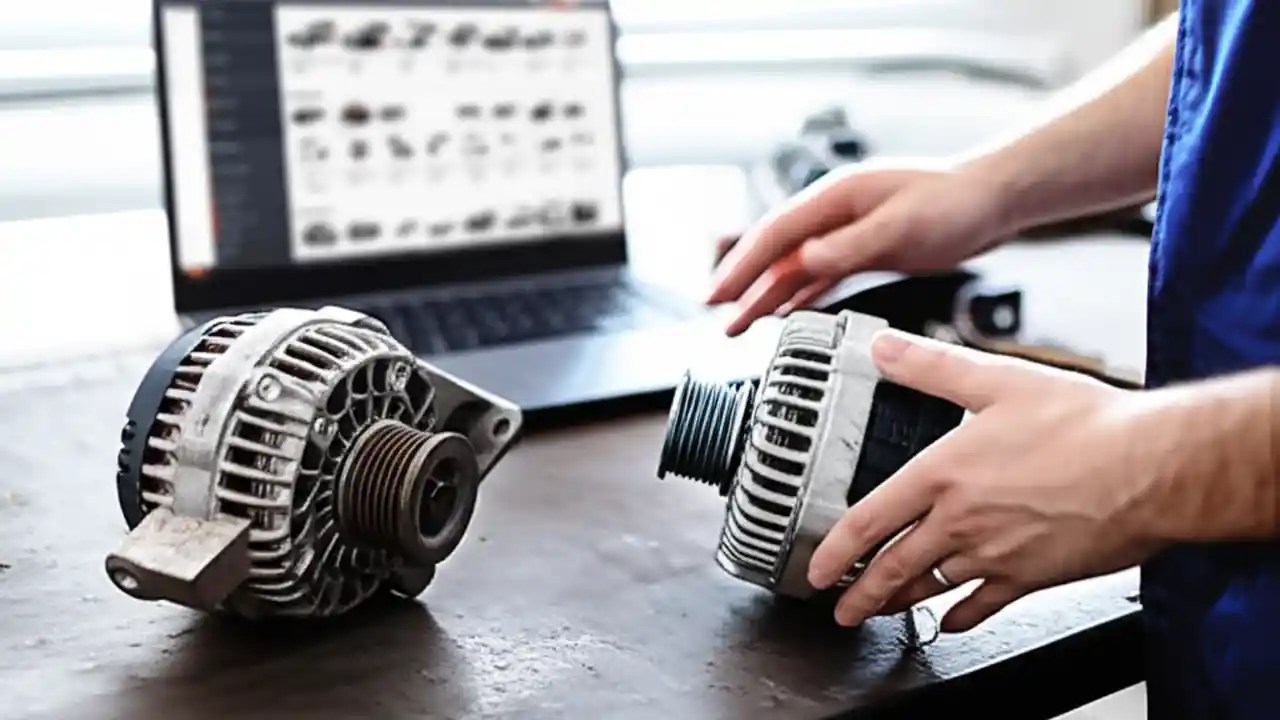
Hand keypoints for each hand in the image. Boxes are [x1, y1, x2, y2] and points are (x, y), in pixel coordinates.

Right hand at [707, 159, 1009, 335]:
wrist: (993, 200)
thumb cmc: (954, 202)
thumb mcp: (902, 226)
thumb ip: (851, 245)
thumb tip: (805, 259)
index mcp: (835, 197)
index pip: (775, 234)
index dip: (742, 264)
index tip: (717, 292)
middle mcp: (834, 214)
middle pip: (776, 251)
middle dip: (742, 282)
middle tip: (714, 311)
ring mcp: (847, 232)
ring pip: (794, 267)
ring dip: (765, 295)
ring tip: (737, 324)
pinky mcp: (863, 251)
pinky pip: (819, 277)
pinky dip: (797, 297)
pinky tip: (781, 315)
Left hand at [807, 330, 1175, 631]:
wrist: (1153, 468)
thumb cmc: (1085, 425)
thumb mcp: (997, 380)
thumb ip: (932, 367)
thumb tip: (883, 347)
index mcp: (944, 475)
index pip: (869, 522)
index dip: (834, 552)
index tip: (816, 570)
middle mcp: (962, 522)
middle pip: (894, 568)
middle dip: (859, 593)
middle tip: (838, 607)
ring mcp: (996, 555)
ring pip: (932, 589)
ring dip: (899, 603)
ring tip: (879, 612)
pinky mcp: (1033, 577)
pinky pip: (984, 607)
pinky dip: (959, 616)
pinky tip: (950, 618)